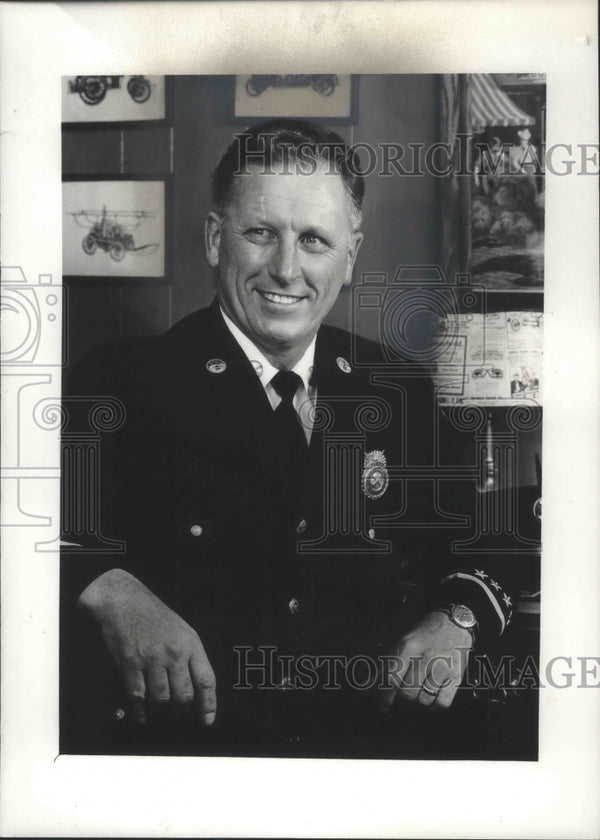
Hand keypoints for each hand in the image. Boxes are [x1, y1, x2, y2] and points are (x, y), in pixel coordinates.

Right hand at [78, 569, 215, 725]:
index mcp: (190, 643)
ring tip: (157, 712)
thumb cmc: (154, 616)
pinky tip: (140, 714)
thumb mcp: (182, 630)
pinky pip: (137, 696)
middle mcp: (174, 652)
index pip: (206, 680)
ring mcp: (151, 658)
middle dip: (180, 711)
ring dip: (159, 712)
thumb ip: (191, 656)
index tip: (207, 721)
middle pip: (183, 696)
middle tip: (175, 714)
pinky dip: (139, 711)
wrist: (124, 600)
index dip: (208, 704)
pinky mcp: (129, 662)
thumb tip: (197, 687)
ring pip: (160, 700)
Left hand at [378, 610, 472, 711]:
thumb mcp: (402, 642)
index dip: (383, 697)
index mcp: (408, 646)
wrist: (454, 622)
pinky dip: (434, 707)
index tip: (382, 706)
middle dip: (400, 702)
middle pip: (406, 692)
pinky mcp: (456, 676)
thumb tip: (368, 687)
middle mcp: (425, 657)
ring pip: (423, 700)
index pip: (391, 678)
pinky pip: (442, 703)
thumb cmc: (424, 633)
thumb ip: (385, 665)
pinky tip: (431, 700)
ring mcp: (442, 667)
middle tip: (400, 702)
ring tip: (415, 699)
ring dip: (416, 705)